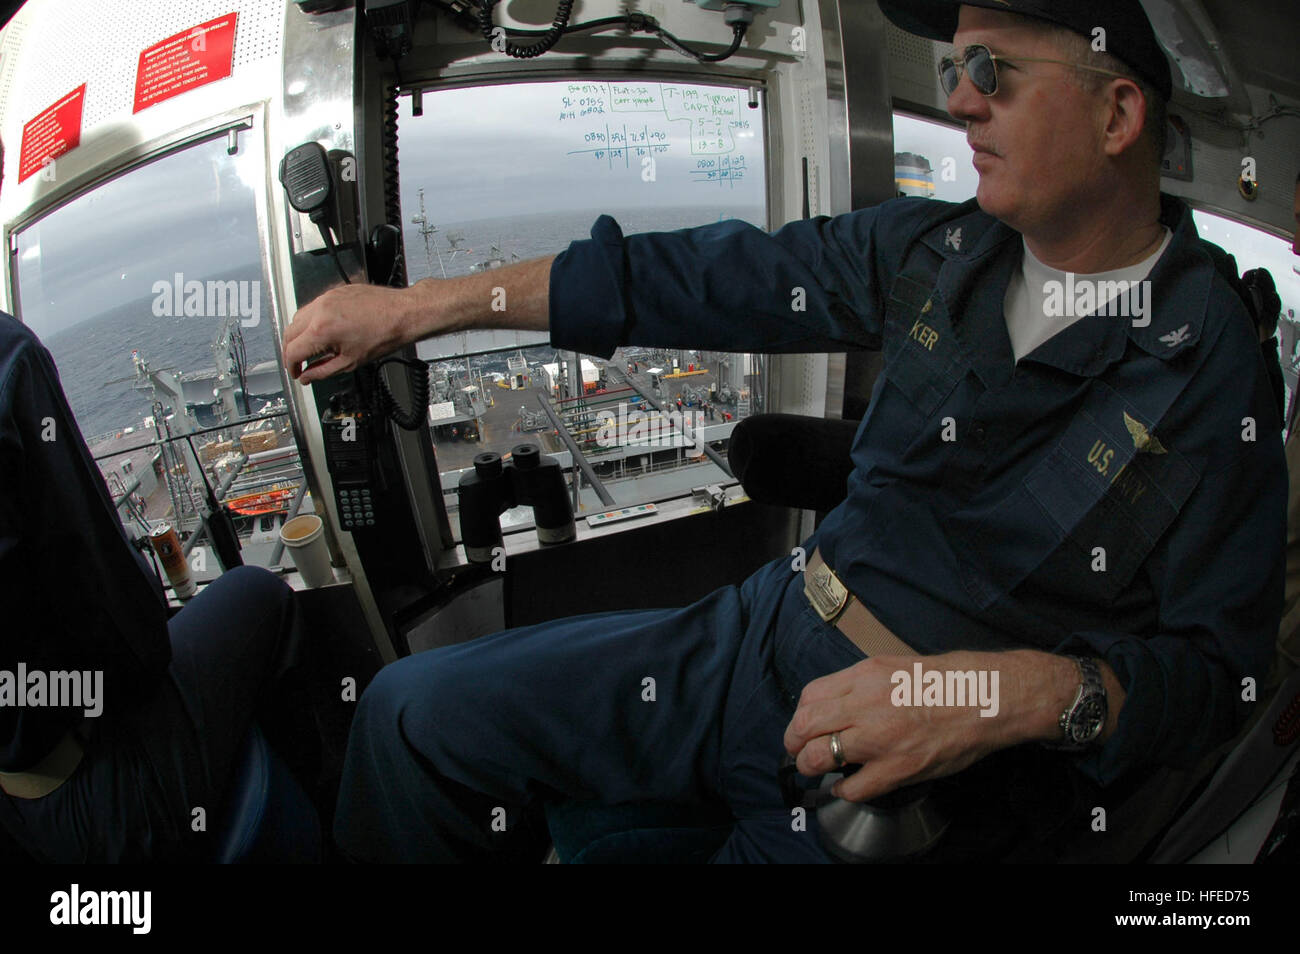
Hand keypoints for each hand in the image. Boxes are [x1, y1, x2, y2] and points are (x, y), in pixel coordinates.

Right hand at [283, 282, 422, 384]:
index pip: (292, 351)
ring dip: (299, 334)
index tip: (296, 373)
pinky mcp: (334, 292)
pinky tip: (322, 331)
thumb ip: (323, 371)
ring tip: (310, 349)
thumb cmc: (385, 334)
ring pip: (298, 317)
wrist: (403, 313)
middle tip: (298, 364)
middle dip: (290, 351)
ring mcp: (326, 298)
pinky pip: (313, 306)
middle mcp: (320, 310)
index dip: (291, 366)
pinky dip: (311, 321)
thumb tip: (307, 376)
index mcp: (321, 330)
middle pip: (289, 332)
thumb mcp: (350, 362)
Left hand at [782, 653, 1006, 802]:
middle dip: (794, 742)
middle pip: (805, 726)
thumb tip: (833, 703)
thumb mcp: (894, 666)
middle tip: (798, 749)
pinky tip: (848, 785)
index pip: (810, 697)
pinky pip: (854, 787)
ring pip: (818, 756)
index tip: (802, 725)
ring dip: (811, 765)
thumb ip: (860, 684)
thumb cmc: (947, 680)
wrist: (988, 698)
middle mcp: (866, 704)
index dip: (799, 715)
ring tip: (817, 767)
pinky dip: (843, 790)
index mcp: (865, 676)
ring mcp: (880, 738)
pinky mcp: (898, 768)